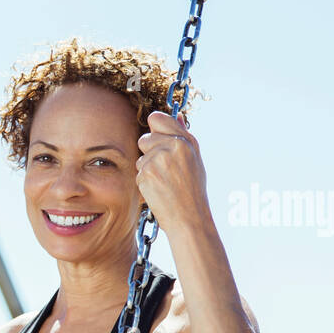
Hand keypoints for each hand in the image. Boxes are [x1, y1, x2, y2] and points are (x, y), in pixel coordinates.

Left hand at [136, 111, 212, 233]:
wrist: (188, 217)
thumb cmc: (193, 190)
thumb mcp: (195, 159)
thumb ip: (183, 136)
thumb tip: (176, 115)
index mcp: (183, 142)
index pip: (157, 118)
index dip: (155, 127)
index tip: (157, 136)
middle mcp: (169, 148)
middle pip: (145, 138)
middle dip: (150, 151)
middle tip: (165, 168)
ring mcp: (155, 161)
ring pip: (140, 157)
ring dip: (148, 167)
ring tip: (164, 181)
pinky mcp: (144, 175)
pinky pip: (138, 172)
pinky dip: (145, 180)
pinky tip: (158, 189)